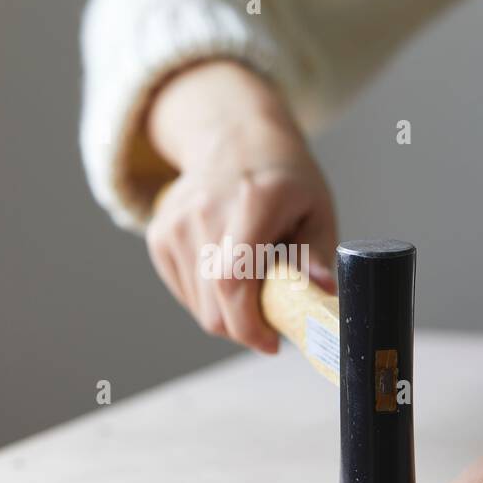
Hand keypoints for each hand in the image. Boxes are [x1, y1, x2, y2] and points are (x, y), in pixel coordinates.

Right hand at [144, 60, 337, 352]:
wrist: (233, 140)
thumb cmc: (283, 180)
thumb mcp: (316, 208)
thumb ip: (318, 253)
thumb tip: (323, 290)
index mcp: (252, 201)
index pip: (233, 280)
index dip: (249, 325)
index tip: (272, 342)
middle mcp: (205, 212)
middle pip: (214, 304)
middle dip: (245, 329)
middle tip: (272, 320)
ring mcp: (175, 225)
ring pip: (200, 307)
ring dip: (229, 314)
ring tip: (254, 283)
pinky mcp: (160, 237)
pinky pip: (186, 294)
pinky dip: (210, 299)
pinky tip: (229, 270)